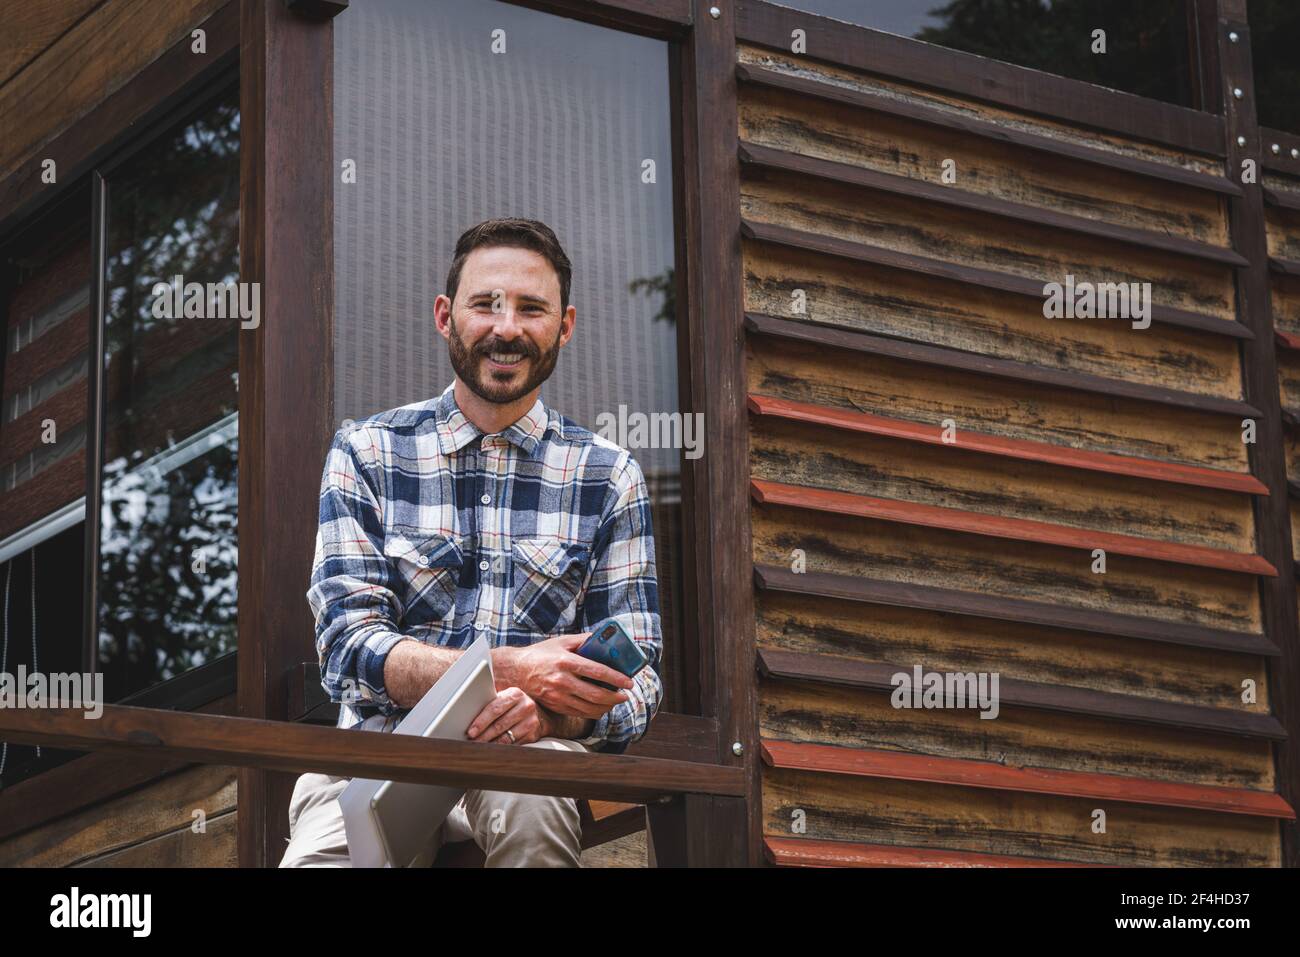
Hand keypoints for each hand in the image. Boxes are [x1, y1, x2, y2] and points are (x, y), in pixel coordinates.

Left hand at [466, 687, 549, 745]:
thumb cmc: (513, 706)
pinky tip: (492, 750)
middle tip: (472, 742)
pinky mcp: (533, 735)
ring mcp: (531, 721)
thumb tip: (468, 715)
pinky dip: (500, 749)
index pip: (495, 709)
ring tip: (479, 747)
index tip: (471, 731)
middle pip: (499, 725)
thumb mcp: (505, 698)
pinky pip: (513, 745)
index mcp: (515, 694)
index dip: (481, 721)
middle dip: (483, 736)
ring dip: (490, 744)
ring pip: (506, 738)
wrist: (538, 713)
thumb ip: (492, 704)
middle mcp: (525, 706)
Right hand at [498, 633, 631, 719]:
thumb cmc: (541, 654)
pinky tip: (601, 707)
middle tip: (625, 696)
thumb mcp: (562, 642)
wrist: (515, 670)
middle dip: (615, 697)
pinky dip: (593, 712)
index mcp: (566, 662)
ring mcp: (557, 696)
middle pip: (596, 694)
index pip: (598, 671)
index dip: (616, 678)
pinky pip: (579, 713)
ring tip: (615, 701)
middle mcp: (562, 681)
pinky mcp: (555, 706)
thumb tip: (606, 640)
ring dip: (607, 706)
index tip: (629, 682)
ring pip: (589, 707)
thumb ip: (584, 640)